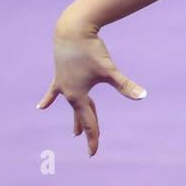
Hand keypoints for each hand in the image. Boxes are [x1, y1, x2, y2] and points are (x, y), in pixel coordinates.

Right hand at [37, 16, 146, 156]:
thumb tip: (143, 96)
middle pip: (82, 115)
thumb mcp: (109, 69)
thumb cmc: (91, 50)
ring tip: (74, 133)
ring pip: (72, 105)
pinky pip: (55, 90)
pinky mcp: (60, 74)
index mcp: (79, 96)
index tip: (93, 154)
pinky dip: (50, 99)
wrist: (71, 31)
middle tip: (91, 147)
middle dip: (87, 130)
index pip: (88, 122)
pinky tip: (42, 107)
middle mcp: (68, 93)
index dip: (92, 138)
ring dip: (76, 117)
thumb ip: (125, 85)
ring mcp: (63, 84)